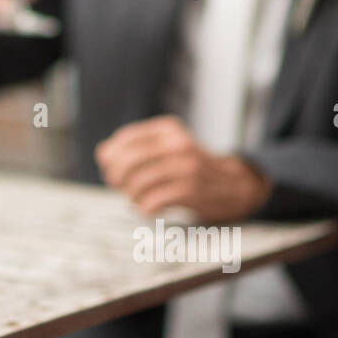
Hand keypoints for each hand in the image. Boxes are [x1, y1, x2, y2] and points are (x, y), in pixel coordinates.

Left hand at [94, 115, 271, 222]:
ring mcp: (186, 167)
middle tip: (116, 184)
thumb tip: (102, 153)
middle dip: (115, 176)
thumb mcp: (168, 146)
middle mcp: (178, 144)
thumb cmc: (191, 166)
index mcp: (169, 129)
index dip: (111, 155)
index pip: (126, 139)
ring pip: (137, 184)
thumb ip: (136, 147)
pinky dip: (144, 208)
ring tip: (136, 198)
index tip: (108, 166)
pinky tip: (149, 207)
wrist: (235, 184)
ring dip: (130, 195)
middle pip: (128, 161)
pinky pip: (152, 202)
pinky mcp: (191, 191)